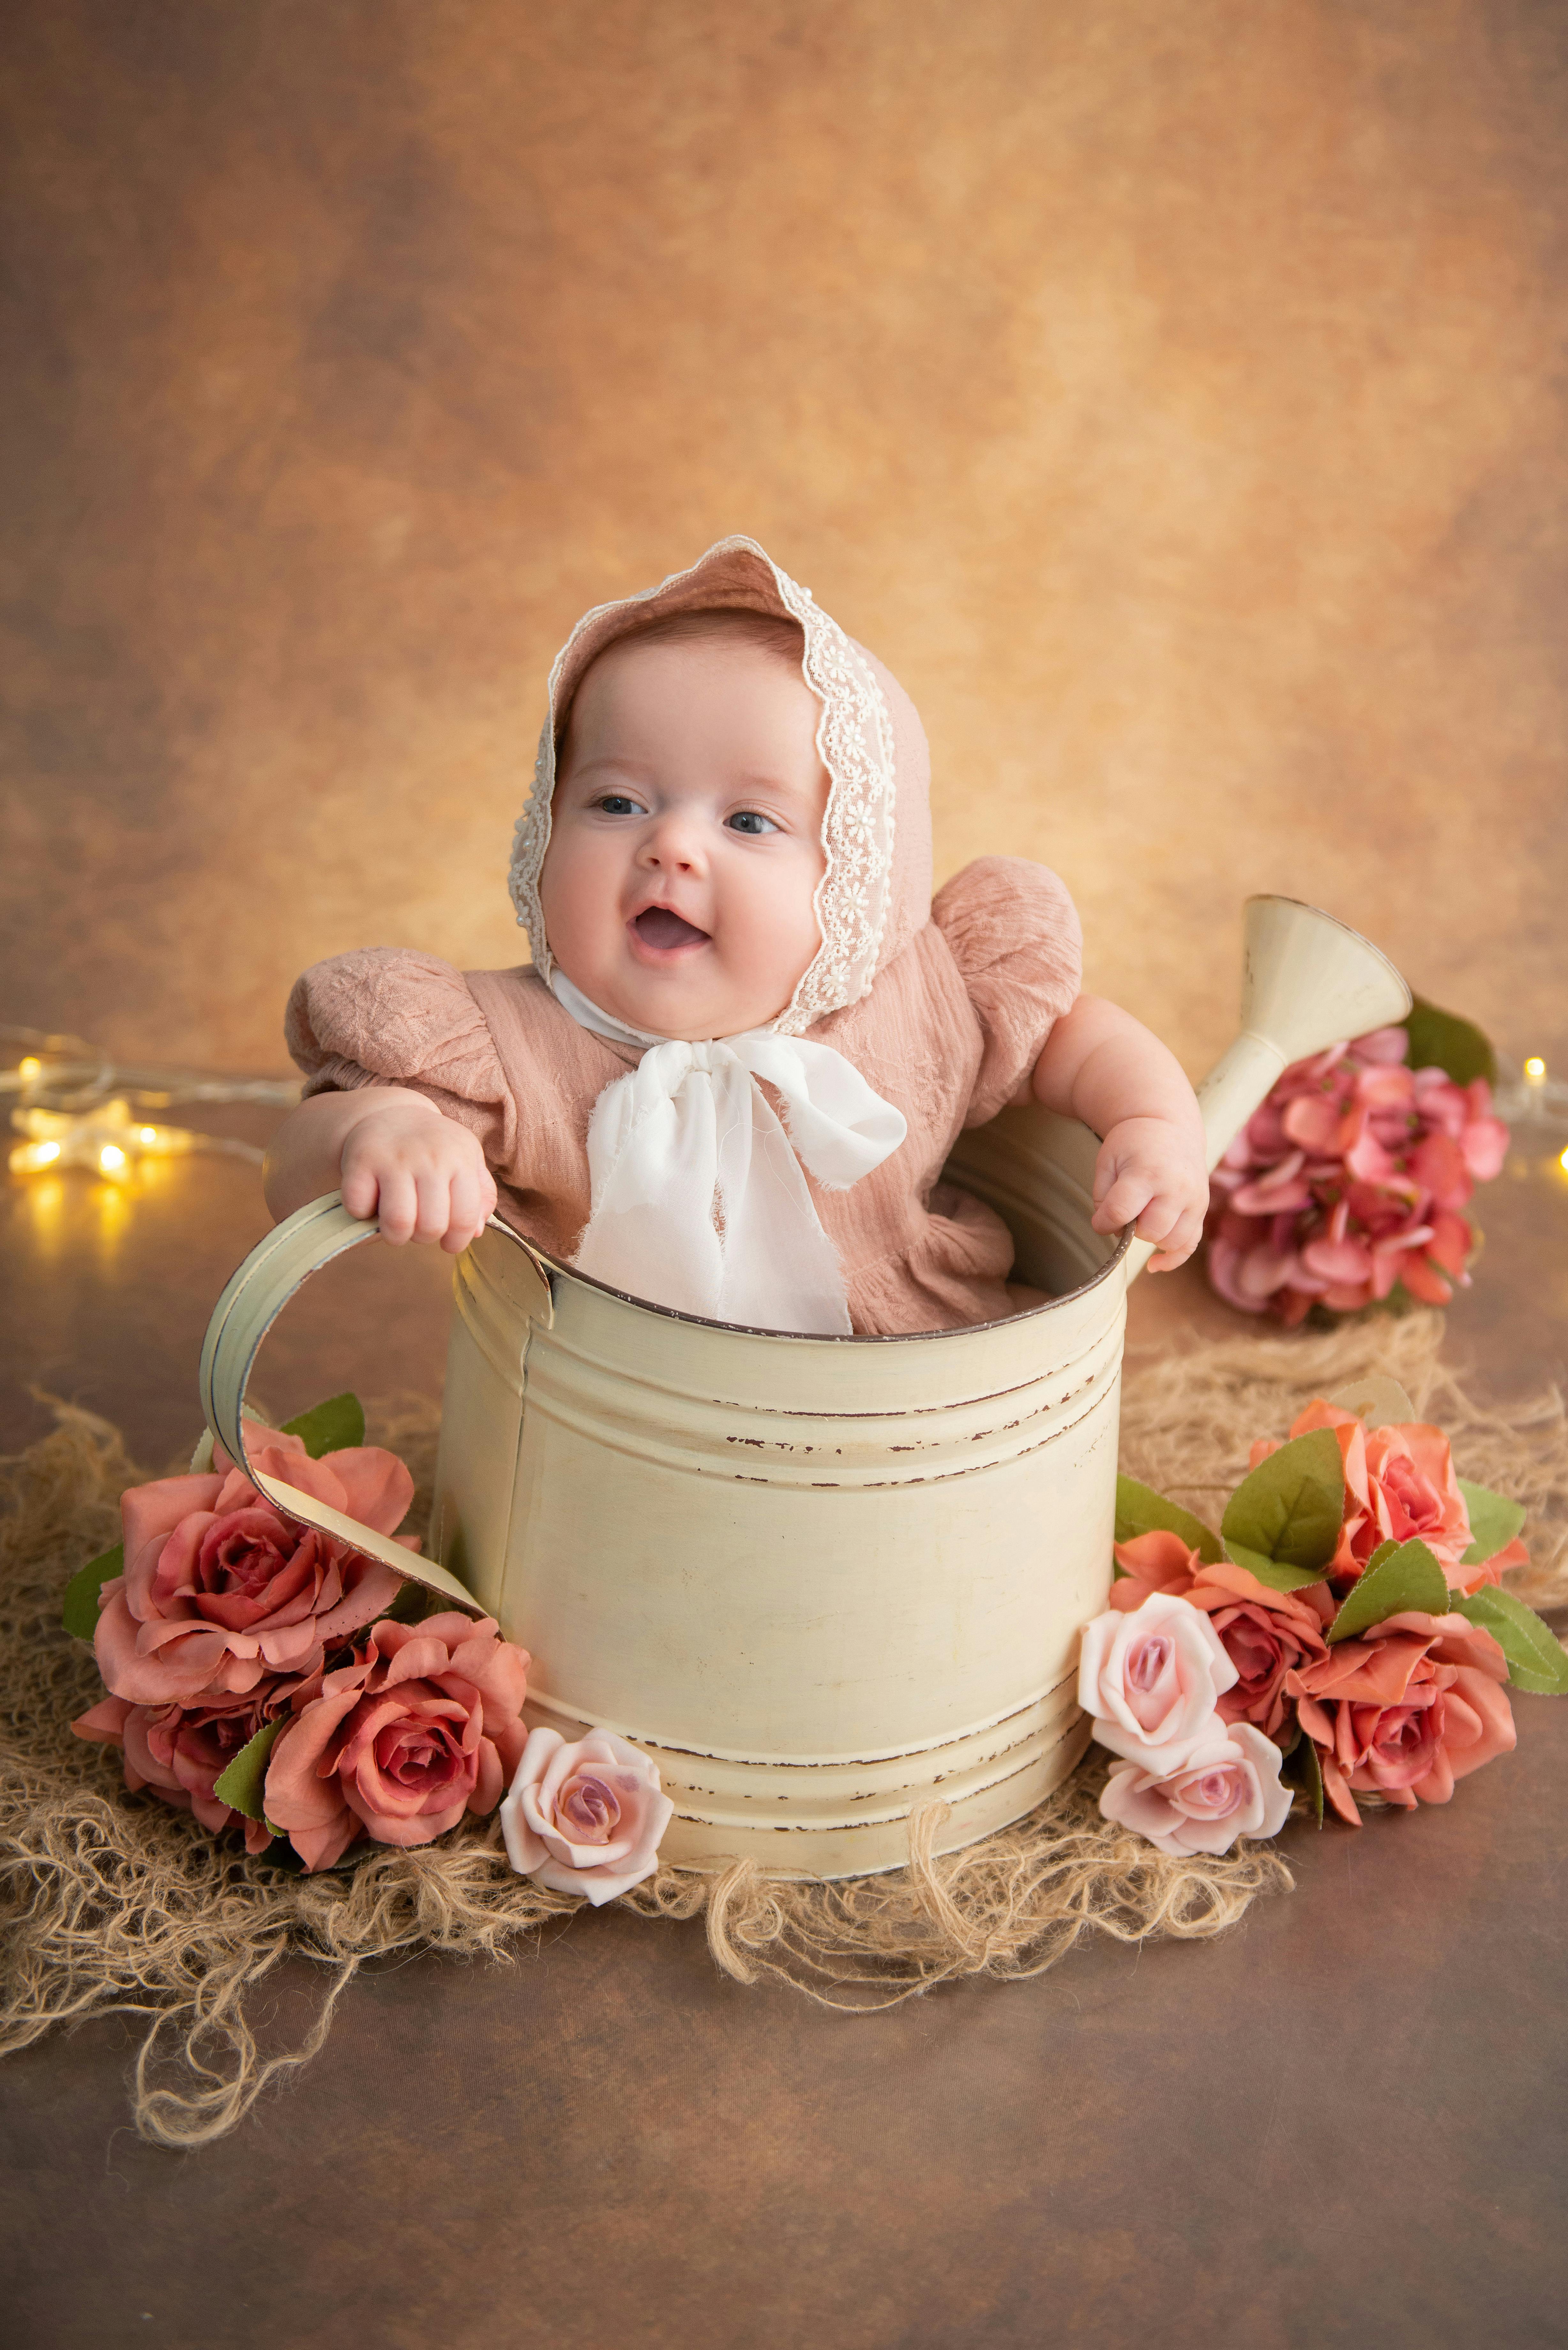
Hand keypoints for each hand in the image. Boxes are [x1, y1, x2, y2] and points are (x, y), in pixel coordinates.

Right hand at [339, 1101, 497, 1253]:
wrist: (392, 1114)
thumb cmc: (434, 1148)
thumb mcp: (468, 1161)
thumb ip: (481, 1196)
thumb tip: (475, 1231)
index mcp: (461, 1160)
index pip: (465, 1219)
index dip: (456, 1242)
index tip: (448, 1242)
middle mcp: (430, 1157)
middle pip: (430, 1227)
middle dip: (423, 1238)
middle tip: (418, 1225)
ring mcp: (395, 1158)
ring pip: (398, 1223)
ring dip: (394, 1234)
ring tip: (395, 1222)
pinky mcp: (362, 1160)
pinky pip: (360, 1208)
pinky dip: (362, 1214)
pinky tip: (371, 1200)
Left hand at [1090, 1115, 1208, 1271]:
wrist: (1168, 1125)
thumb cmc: (1133, 1142)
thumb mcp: (1108, 1160)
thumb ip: (1104, 1197)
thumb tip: (1111, 1230)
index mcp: (1147, 1172)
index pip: (1121, 1213)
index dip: (1103, 1222)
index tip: (1100, 1218)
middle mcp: (1176, 1187)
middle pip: (1149, 1231)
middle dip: (1131, 1228)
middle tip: (1127, 1210)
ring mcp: (1194, 1199)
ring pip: (1171, 1241)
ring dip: (1150, 1237)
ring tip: (1142, 1215)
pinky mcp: (1202, 1208)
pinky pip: (1190, 1245)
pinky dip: (1172, 1258)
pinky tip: (1154, 1263)